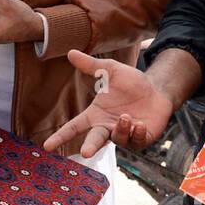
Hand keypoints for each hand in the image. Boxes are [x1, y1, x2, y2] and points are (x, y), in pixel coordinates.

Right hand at [43, 50, 173, 157]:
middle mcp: (107, 128)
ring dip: (120, 129)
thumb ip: (91, 65)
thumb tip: (70, 52)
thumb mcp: (111, 70)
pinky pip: (136, 141)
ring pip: (117, 139)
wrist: (157, 90)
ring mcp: (123, 135)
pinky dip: (137, 133)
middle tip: (85, 153)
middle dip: (90, 147)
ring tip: (125, 116)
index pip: (74, 127)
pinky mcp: (140, 139)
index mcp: (95, 115)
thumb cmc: (132, 82)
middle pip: (94, 141)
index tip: (46, 146)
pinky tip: (140, 124)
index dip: (60, 136)